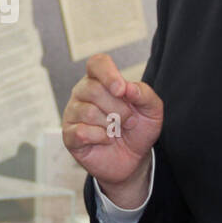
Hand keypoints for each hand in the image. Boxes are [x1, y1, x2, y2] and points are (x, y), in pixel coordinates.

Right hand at [62, 53, 163, 189]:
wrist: (133, 159)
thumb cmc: (138, 129)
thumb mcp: (152, 110)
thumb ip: (144, 94)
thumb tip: (128, 88)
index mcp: (101, 80)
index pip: (97, 63)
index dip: (108, 74)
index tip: (121, 90)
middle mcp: (83, 92)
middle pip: (94, 89)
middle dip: (119, 108)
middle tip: (129, 121)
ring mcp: (73, 113)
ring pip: (88, 111)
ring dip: (111, 125)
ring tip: (117, 131)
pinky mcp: (69, 135)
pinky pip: (81, 132)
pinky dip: (100, 138)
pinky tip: (106, 140)